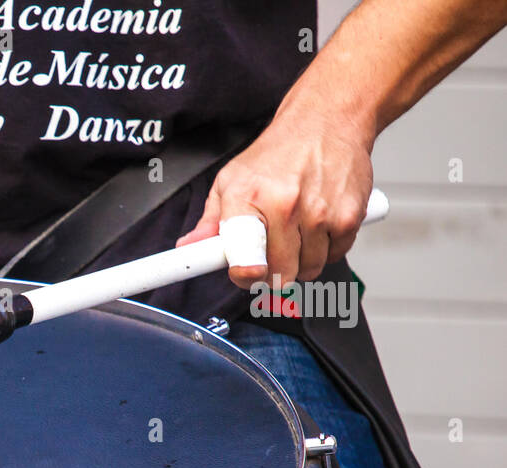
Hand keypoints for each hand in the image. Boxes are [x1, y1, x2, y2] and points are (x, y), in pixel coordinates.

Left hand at [176, 105, 374, 289]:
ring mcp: (320, 212)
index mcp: (248, 197)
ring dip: (302, 261)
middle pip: (279, 273)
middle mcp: (284, 205)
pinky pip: (336, 256)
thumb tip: (190, 247)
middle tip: (270, 254)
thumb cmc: (279, 153)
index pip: (244, 252)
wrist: (326, 120)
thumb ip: (211, 220)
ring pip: (308, 269)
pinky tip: (319, 225)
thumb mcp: (232, 179)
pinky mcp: (350, 215)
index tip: (246, 275)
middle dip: (273, 272)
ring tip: (296, 232)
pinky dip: (328, 249)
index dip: (244, 273)